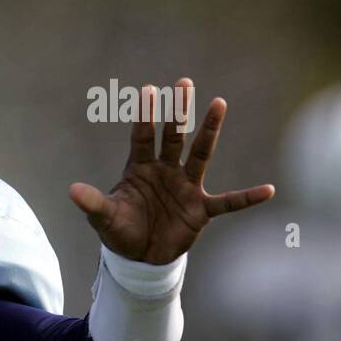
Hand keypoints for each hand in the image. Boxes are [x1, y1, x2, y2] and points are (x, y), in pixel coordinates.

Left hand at [69, 78, 274, 263]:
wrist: (139, 257)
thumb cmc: (120, 231)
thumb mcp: (104, 219)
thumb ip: (92, 204)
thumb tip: (71, 191)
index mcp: (140, 168)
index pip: (142, 136)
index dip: (145, 115)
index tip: (148, 90)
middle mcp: (165, 171)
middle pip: (173, 136)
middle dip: (177, 111)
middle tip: (183, 83)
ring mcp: (186, 187)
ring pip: (200, 154)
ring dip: (209, 131)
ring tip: (219, 103)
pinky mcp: (201, 209)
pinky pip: (228, 202)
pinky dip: (247, 197)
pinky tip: (268, 190)